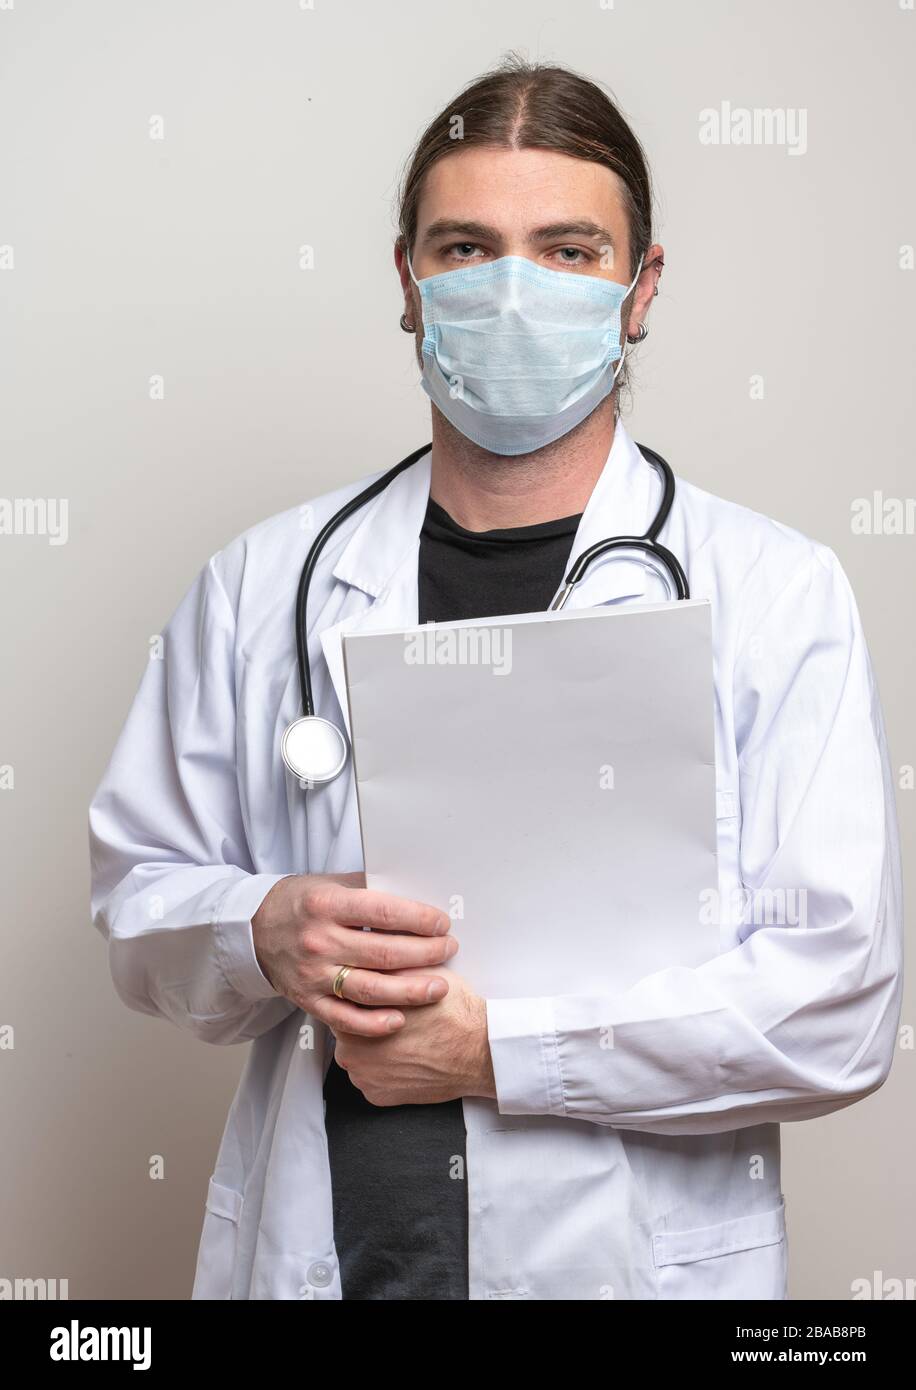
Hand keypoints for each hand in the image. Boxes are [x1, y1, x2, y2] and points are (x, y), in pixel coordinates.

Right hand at [251, 872, 457, 1036]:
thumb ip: (369, 891)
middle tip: (448, 950)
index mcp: (327, 905)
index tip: (441, 924)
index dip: (419, 919)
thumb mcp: (331, 884)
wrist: (255, 929)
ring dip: (410, 991)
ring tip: (439, 987)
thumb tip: (416, 894)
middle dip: (425, 953)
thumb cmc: (301, 903)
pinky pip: (345, 1018)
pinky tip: (399, 1019)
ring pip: (370, 989)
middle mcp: (319, 941)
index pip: (383, 912)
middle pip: (384, 953)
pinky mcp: (308, 1000)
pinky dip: (374, 1023)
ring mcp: (313, 974)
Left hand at [332, 968, 496, 1104]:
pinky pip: (373, 1080)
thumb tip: (367, 948)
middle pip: (349, 1029)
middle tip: (398, 1016)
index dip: (365, 994)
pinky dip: (385, 1070)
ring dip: (374, 1047)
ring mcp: (363, 1077)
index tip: (379, 995)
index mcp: (353, 1014)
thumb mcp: (412, 971)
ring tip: (404, 1037)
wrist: (477, 1050)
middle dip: (368, 1021)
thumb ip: (381, 964)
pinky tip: (405, 1056)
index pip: (345, 1000)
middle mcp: (350, 1050)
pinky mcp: (378, 1097)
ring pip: (360, 1056)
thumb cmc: (450, 1012)